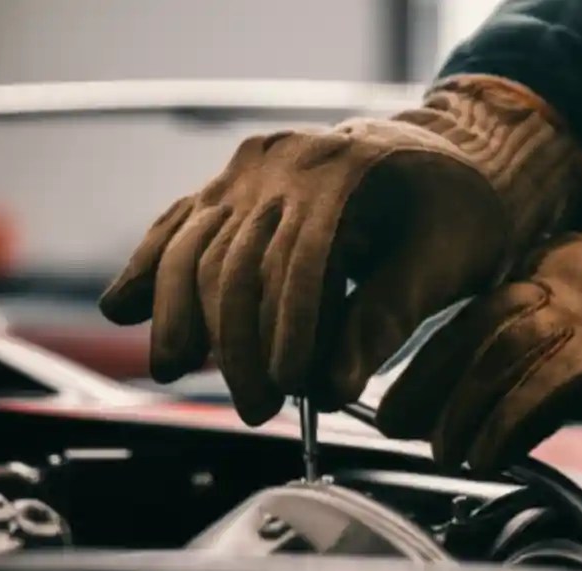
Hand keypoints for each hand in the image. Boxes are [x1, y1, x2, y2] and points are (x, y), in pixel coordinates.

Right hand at [98, 76, 581, 425]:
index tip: (289, 387)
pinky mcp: (232, 185)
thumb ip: (386, 317)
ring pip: (194, 244)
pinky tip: (123, 307)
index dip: (290, 329)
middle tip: (254, 406)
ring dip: (180, 315)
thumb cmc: (458, 208)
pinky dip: (150, 267)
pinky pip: (178, 224)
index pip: (301, 258)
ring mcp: (249, 170)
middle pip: (237, 257)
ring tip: (175, 370)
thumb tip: (336, 389)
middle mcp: (283, 161)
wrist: (451, 154)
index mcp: (342, 170)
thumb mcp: (445, 259)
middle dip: (237, 343)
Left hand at [376, 197, 581, 472]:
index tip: (399, 396)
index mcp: (551, 262)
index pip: (472, 309)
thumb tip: (478, 412)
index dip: (428, 357)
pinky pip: (543, 387)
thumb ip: (536, 362)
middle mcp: (562, 274)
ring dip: (463, 410)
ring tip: (443, 450)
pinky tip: (486, 454)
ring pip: (501, 354)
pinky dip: (507, 425)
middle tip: (396, 425)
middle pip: (475, 326)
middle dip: (428, 382)